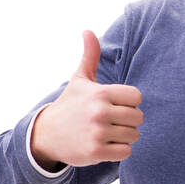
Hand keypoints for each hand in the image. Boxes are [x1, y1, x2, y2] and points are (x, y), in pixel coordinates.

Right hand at [30, 30, 143, 167]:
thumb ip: (90, 56)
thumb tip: (88, 31)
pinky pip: (126, 152)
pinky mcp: (96, 152)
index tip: (115, 104)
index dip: (128, 102)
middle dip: (128, 121)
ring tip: (107, 132)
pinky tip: (104, 144)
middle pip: (138, 117)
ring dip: (124, 136)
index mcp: (100, 93)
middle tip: (112, 121)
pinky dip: (119, 150)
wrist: (45, 134)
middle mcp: (100, 112)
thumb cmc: (69, 105)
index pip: (136, 97)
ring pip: (134, 135)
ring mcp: (98, 133)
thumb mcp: (79, 79)